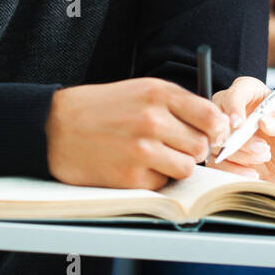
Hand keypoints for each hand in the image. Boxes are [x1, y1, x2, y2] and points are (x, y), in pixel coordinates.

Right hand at [45, 77, 230, 189]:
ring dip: (176, 166)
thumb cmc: (103, 108)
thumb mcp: (142, 91)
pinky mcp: (130, 176)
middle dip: (193, 149)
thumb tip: (217, 127)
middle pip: (202, 146)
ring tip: (155, 156)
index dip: (218, 130)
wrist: (56, 127)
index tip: (214, 135)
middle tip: (175, 146)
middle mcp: (152, 120)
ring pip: (186, 168)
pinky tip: (134, 165)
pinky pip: (162, 183)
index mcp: (158, 93)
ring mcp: (141, 150)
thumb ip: (179, 105)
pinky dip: (154, 178)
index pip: (211, 116)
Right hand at [207, 75, 274, 190]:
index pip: (238, 90)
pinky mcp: (222, 154)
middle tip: (262, 148)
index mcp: (255, 95)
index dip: (234, 106)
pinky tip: (252, 173)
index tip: (240, 125)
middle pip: (219, 114)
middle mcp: (237, 111)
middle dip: (237, 136)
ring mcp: (226, 133)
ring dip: (240, 153)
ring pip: (217, 139)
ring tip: (264, 157)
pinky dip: (232, 169)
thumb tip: (265, 121)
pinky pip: (214, 161)